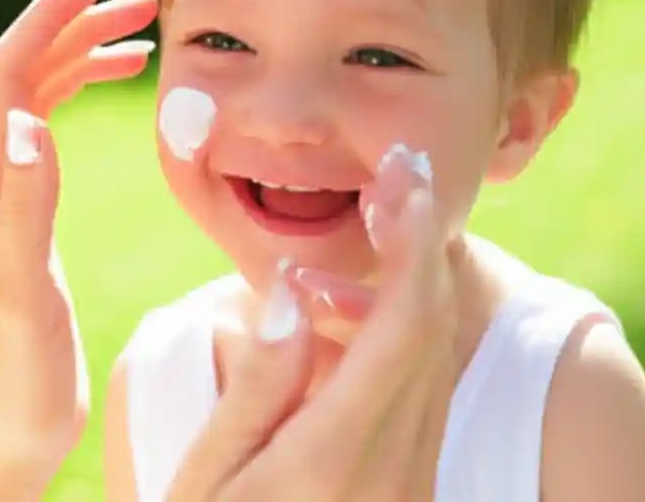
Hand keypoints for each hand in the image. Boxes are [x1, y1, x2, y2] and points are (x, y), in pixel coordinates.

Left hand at [0, 0, 159, 499]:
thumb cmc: (13, 386)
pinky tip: (112, 93)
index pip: (6, 77)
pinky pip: (45, 136)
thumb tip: (30, 119)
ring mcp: (2, 202)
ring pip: (36, 100)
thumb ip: (28, 210)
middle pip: (23, 75)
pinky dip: (78, 99)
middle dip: (77, 26)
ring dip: (81, 56)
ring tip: (143, 37)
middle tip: (147, 2)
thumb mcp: (22, 300)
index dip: (46, 17)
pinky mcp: (22, 221)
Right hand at [168, 144, 459, 500]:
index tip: (400, 174)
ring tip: (382, 222)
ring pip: (439, 358)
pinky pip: (425, 393)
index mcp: (333, 456)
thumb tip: (294, 292)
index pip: (402, 325)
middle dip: (425, 240)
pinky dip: (408, 333)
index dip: (411, 238)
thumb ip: (256, 385)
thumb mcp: (205, 479)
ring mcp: (411, 482)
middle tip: (400, 173)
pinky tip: (364, 309)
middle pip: (436, 330)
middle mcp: (393, 467)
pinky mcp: (412, 489)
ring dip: (420, 281)